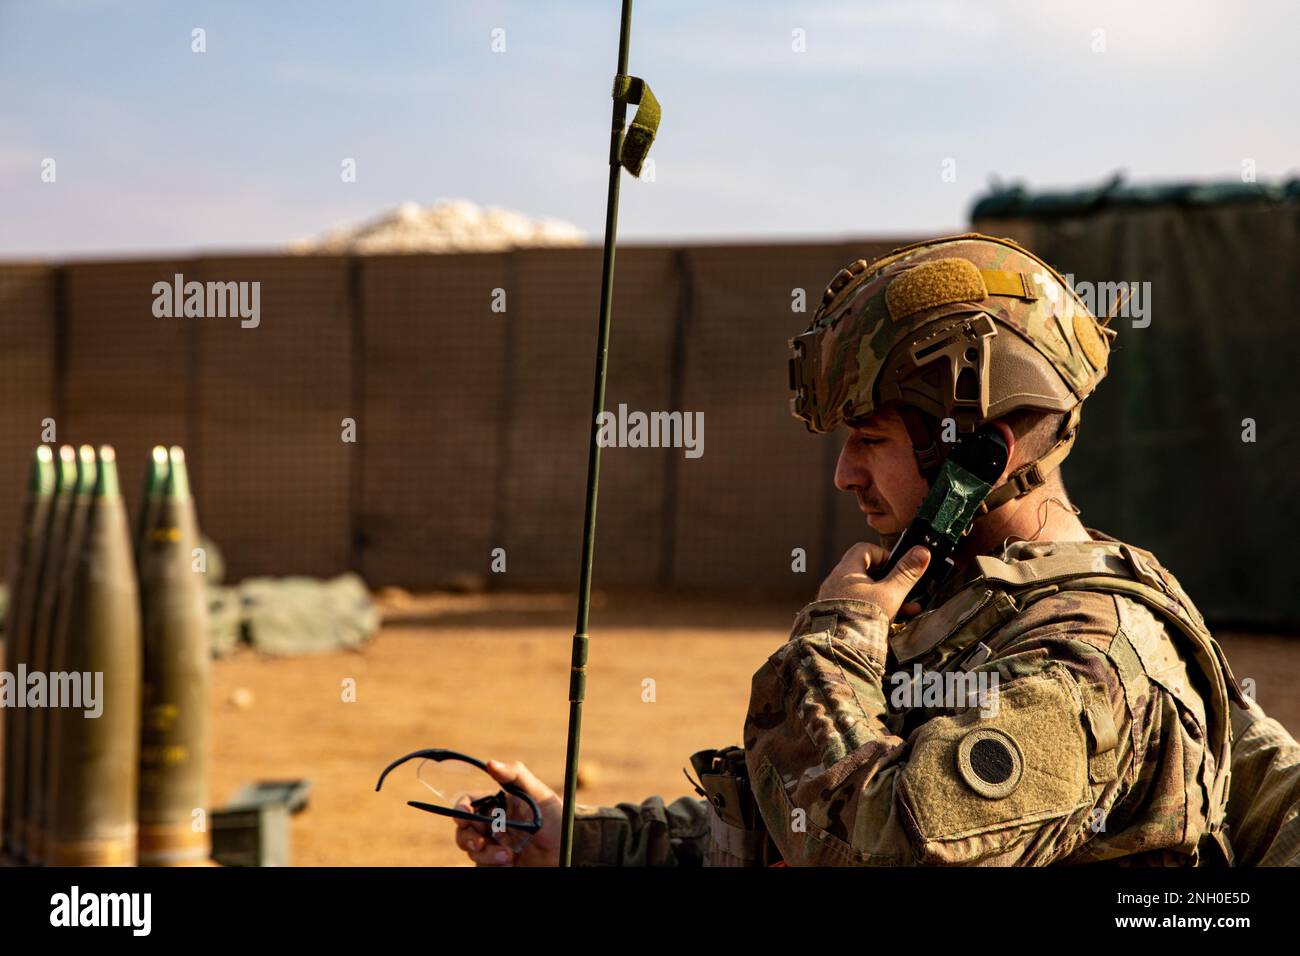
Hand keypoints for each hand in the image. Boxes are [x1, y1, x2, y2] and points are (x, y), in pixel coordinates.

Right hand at [452, 759, 563, 866]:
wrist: (568, 851)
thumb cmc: (556, 818)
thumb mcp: (539, 793)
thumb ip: (516, 775)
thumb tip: (490, 763)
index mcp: (497, 805)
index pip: (469, 804)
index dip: (460, 809)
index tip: (464, 816)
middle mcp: (492, 825)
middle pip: (464, 830)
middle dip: (467, 837)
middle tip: (480, 843)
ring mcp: (495, 845)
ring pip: (473, 851)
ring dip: (486, 854)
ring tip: (508, 855)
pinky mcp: (498, 863)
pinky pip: (482, 865)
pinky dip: (492, 864)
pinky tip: (510, 861)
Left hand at [815, 542, 930, 620]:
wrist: (838, 649)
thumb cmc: (861, 617)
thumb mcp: (890, 593)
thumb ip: (906, 574)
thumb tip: (922, 552)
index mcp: (846, 571)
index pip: (864, 550)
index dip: (883, 554)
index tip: (898, 566)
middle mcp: (836, 582)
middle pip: (866, 573)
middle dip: (890, 581)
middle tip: (904, 589)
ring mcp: (834, 600)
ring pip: (865, 593)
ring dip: (886, 598)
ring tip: (907, 609)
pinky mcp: (836, 617)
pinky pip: (858, 608)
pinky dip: (875, 611)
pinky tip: (892, 622)